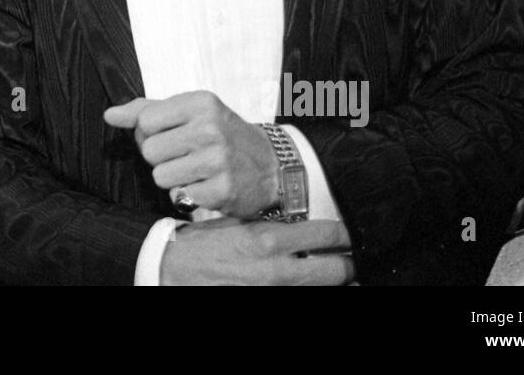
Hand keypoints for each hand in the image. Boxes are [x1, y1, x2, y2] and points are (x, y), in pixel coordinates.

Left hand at [104, 91, 278, 218]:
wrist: (272, 165)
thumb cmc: (222, 134)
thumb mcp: (190, 112)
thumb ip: (146, 110)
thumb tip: (110, 115)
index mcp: (200, 103)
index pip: (145, 121)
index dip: (150, 133)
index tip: (170, 135)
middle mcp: (210, 128)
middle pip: (150, 151)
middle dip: (161, 158)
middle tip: (184, 155)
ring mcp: (218, 160)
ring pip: (160, 176)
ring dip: (173, 178)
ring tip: (195, 170)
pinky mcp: (222, 190)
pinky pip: (179, 197)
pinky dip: (188, 195)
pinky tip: (206, 184)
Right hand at [160, 217, 353, 284]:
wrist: (174, 271)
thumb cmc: (202, 245)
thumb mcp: (238, 223)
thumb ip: (271, 227)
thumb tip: (301, 229)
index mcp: (269, 240)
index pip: (327, 235)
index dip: (344, 234)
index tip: (347, 235)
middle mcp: (277, 269)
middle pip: (336, 271)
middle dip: (347, 266)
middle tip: (350, 261)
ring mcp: (272, 290)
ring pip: (320, 287)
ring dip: (331, 281)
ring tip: (338, 277)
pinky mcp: (263, 300)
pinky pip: (298, 296)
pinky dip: (307, 289)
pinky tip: (308, 284)